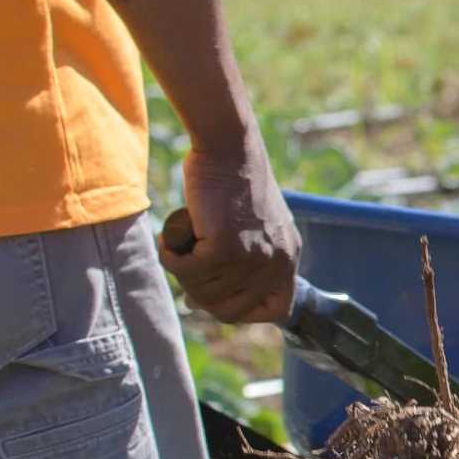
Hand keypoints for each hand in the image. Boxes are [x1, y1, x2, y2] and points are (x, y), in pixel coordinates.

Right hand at [157, 139, 300, 325]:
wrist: (228, 147)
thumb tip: (200, 302)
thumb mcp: (253, 226)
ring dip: (182, 272)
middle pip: (230, 310)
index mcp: (288, 258)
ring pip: (203, 292)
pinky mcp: (225, 247)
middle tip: (186, 264)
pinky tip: (170, 239)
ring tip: (179, 243)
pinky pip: (186, 271)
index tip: (217, 293)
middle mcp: (276, 262)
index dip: (242, 309)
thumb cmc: (232, 181)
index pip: (276, 310)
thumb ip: (241, 262)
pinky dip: (170, 257)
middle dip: (200, 293)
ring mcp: (252, 258)